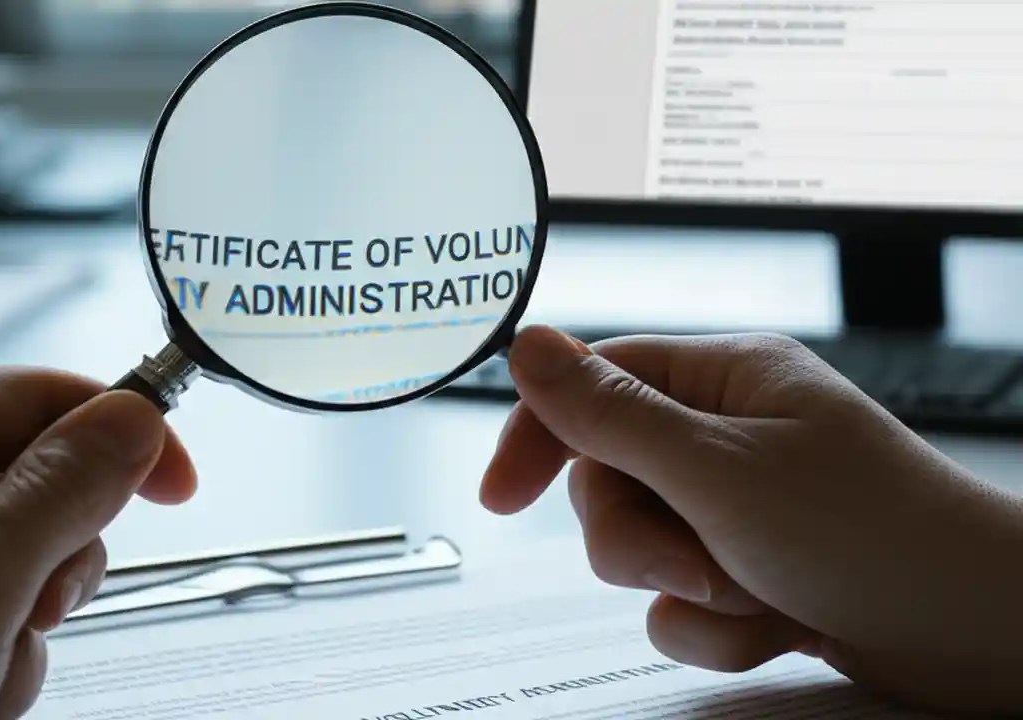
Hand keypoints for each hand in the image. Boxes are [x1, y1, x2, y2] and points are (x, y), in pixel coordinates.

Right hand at [481, 326, 1022, 715]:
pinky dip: (715, 627)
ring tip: (753, 595)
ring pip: (640, 548)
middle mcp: (730, 436)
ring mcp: (742, 507)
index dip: (539, 434)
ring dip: (683, 589)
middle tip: (692, 562)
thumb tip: (525, 345)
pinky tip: (776, 626)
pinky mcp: (757, 570)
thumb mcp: (716, 469)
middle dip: (638, 538)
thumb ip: (608, 412)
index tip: (500, 499)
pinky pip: (682, 603)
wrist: (975, 634)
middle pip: (607, 479)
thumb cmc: (870, 534)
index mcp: (725, 379)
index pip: (596, 382)